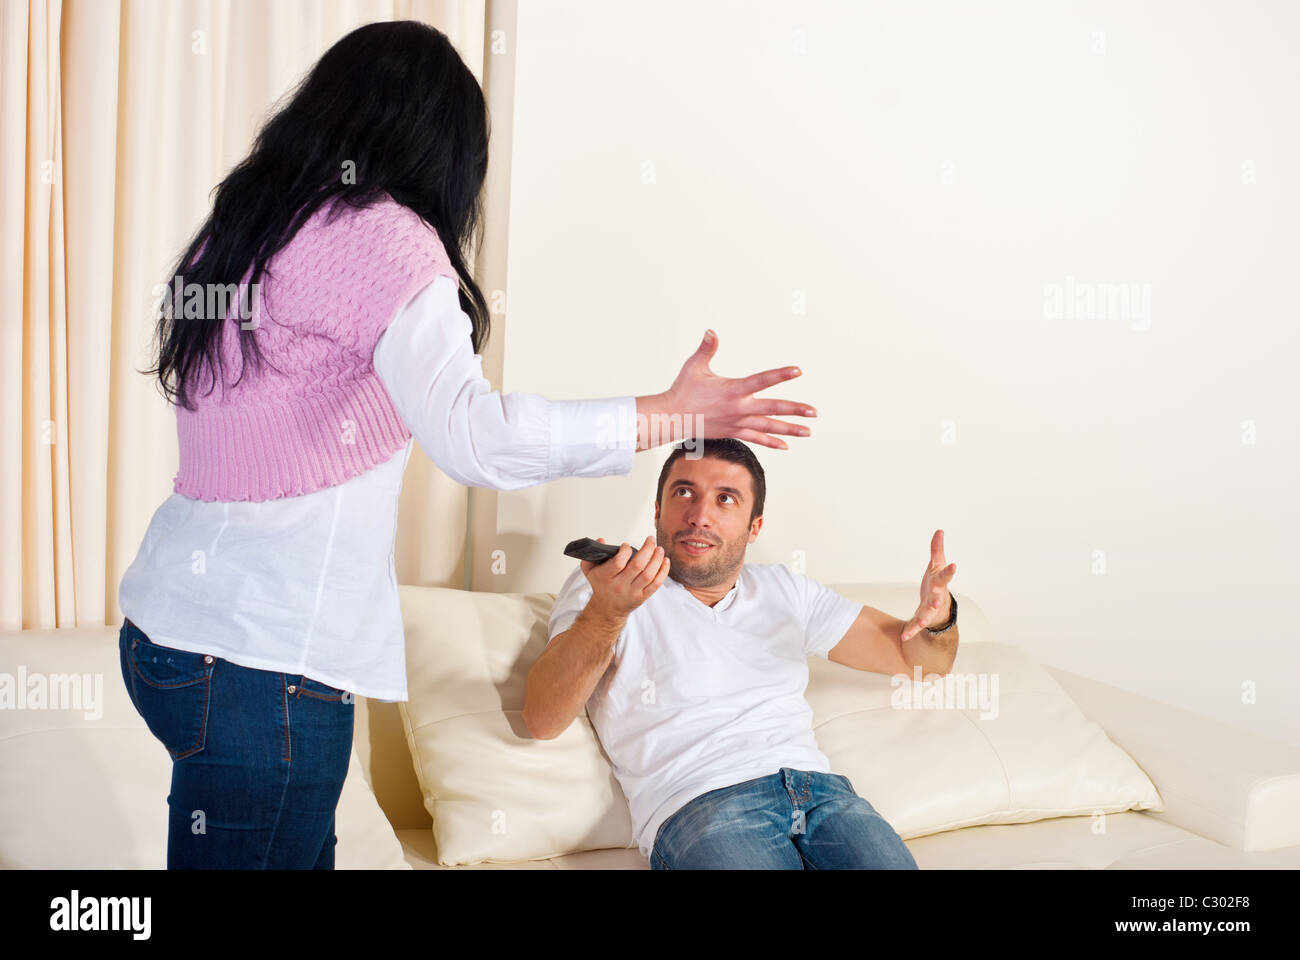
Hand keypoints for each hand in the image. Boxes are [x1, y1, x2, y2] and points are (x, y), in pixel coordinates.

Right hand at [582, 536, 670, 618]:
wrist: (607, 608)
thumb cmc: (601, 585)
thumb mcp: (590, 570)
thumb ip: (592, 554)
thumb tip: (602, 540)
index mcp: (606, 577)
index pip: (618, 562)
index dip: (625, 550)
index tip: (627, 545)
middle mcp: (619, 585)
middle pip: (637, 566)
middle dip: (647, 549)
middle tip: (651, 539)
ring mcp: (632, 592)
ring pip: (648, 574)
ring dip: (657, 559)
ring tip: (659, 549)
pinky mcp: (642, 597)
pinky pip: (656, 584)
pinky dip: (663, 572)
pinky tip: (665, 561)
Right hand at [648, 329, 816, 449]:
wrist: (672, 417)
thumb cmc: (683, 390)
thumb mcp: (695, 366)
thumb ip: (707, 348)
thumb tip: (711, 331)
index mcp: (733, 389)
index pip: (761, 380)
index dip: (780, 375)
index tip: (798, 371)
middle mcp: (738, 407)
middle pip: (772, 408)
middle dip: (794, 410)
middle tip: (814, 412)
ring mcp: (737, 422)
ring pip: (768, 427)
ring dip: (789, 429)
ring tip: (808, 431)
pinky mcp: (733, 431)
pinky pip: (755, 438)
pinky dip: (771, 441)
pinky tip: (786, 445)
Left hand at [900, 530, 955, 642]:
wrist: (940, 606)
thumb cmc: (937, 582)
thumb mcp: (936, 564)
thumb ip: (936, 549)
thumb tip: (939, 530)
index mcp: (939, 582)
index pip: (945, 576)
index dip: (949, 571)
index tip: (954, 565)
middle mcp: (937, 597)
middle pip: (938, 597)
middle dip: (937, 597)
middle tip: (937, 597)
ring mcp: (931, 609)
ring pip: (928, 613)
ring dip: (925, 617)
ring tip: (922, 621)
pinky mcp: (922, 618)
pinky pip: (916, 625)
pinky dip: (910, 631)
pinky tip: (903, 636)